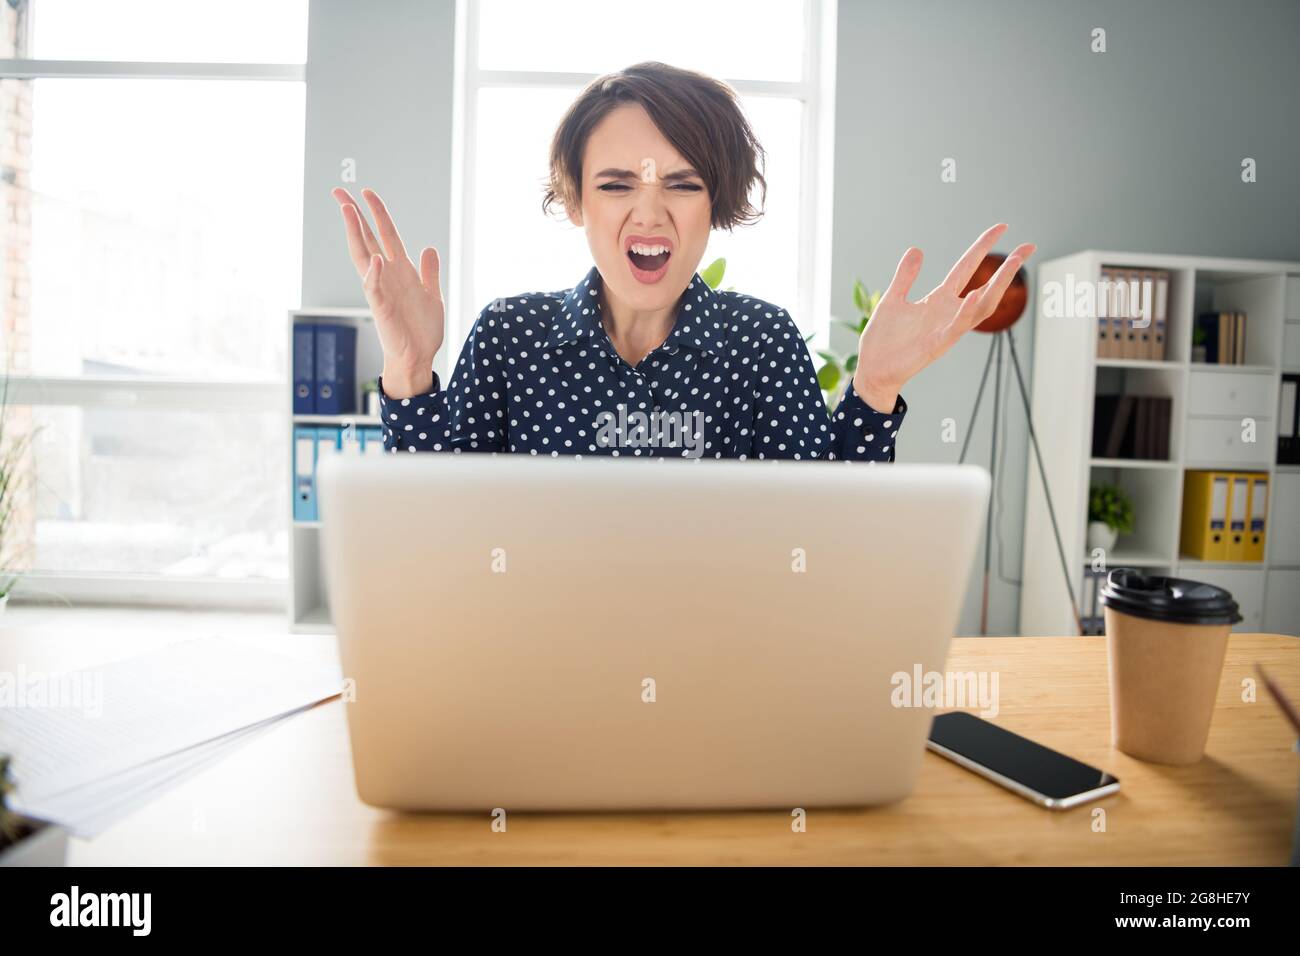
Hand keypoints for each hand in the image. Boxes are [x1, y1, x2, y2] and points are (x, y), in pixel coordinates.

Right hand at [332, 187, 443, 395]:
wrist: (419, 358)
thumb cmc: (421, 330)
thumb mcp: (432, 295)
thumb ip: (429, 272)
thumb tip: (428, 248)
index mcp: (400, 270)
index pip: (385, 234)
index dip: (377, 213)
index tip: (367, 192)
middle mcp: (387, 276)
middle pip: (366, 238)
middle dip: (354, 215)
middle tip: (338, 191)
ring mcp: (381, 290)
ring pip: (363, 256)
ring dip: (355, 234)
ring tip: (348, 210)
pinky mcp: (381, 309)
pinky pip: (374, 288)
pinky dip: (373, 274)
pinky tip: (375, 259)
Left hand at [852, 224, 1035, 412]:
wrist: (872, 370)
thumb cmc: (884, 340)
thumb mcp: (893, 300)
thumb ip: (906, 276)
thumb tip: (917, 249)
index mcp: (938, 300)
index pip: (967, 268)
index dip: (982, 247)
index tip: (1002, 227)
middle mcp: (948, 313)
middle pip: (986, 287)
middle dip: (1007, 268)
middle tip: (1028, 247)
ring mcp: (946, 329)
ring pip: (980, 307)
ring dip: (997, 286)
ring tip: (1012, 263)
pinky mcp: (937, 345)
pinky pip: (957, 327)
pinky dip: (966, 311)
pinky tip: (974, 294)